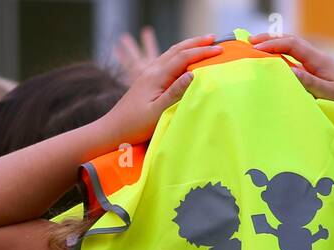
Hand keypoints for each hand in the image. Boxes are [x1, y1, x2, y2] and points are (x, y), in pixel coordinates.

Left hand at [98, 35, 222, 146]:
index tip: (220, 50)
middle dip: (197, 43)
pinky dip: (179, 54)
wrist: (113, 129)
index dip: (202, 52)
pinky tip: (184, 57)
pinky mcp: (147, 81)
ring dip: (188, 45)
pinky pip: (166, 60)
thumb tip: (193, 75)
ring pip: (171, 53)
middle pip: (177, 49)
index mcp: (156, 76)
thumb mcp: (158, 111)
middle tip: (214, 38)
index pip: (183, 58)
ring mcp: (148, 74)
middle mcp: (152, 71)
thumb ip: (175, 93)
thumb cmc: (136, 125)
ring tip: (202, 42)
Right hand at [249, 33, 333, 108]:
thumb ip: (309, 82)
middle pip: (289, 40)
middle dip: (269, 39)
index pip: (291, 44)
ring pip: (292, 45)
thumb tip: (288, 71)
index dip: (272, 45)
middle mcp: (315, 55)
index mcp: (317, 59)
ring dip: (274, 44)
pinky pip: (295, 54)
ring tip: (256, 47)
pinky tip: (273, 59)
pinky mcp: (315, 65)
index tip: (256, 49)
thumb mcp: (328, 92)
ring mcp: (315, 59)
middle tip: (249, 42)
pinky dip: (282, 52)